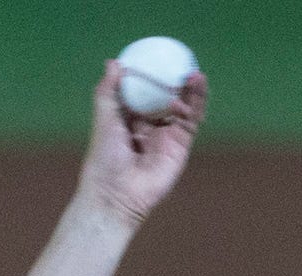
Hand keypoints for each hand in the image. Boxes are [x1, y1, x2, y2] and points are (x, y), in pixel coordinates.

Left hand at [77, 59, 205, 224]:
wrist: (117, 192)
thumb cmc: (104, 157)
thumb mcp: (104, 117)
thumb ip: (108, 91)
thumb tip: (113, 63)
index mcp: (130, 119)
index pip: (144, 92)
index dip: (152, 76)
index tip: (157, 57)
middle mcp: (150, 127)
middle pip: (167, 98)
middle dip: (175, 80)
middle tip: (180, 61)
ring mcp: (167, 137)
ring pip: (183, 107)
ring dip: (190, 90)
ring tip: (193, 73)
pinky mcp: (180, 147)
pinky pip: (191, 121)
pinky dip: (197, 102)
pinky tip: (198, 85)